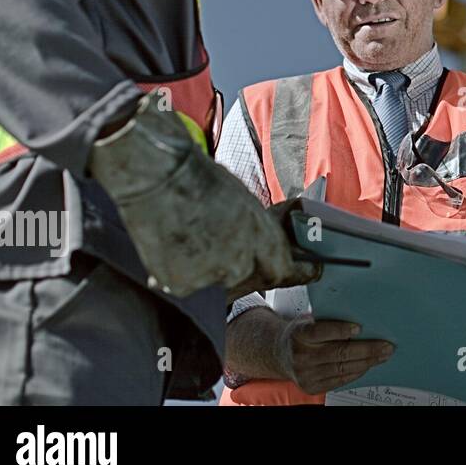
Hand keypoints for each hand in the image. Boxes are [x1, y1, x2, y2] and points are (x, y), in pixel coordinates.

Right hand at [88, 98, 319, 298]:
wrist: (159, 178)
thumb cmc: (200, 181)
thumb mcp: (243, 203)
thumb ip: (255, 231)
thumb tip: (263, 243)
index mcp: (261, 239)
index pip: (284, 270)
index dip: (294, 272)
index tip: (305, 272)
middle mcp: (241, 264)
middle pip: (248, 279)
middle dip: (239, 266)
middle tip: (220, 247)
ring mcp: (211, 278)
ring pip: (215, 284)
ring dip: (206, 269)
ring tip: (190, 238)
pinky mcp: (181, 285)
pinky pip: (185, 286)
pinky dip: (178, 272)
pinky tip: (172, 246)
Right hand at [275, 317, 394, 394]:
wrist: (280, 354)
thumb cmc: (302, 333)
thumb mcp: (309, 321)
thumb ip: (329, 320)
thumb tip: (363, 317)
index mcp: (299, 334)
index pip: (320, 331)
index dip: (340, 330)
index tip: (359, 327)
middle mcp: (301, 356)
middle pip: (338, 353)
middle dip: (366, 350)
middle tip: (386, 346)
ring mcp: (305, 374)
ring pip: (342, 368)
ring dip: (367, 362)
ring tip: (383, 356)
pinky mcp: (311, 387)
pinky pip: (339, 380)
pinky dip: (356, 372)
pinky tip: (368, 365)